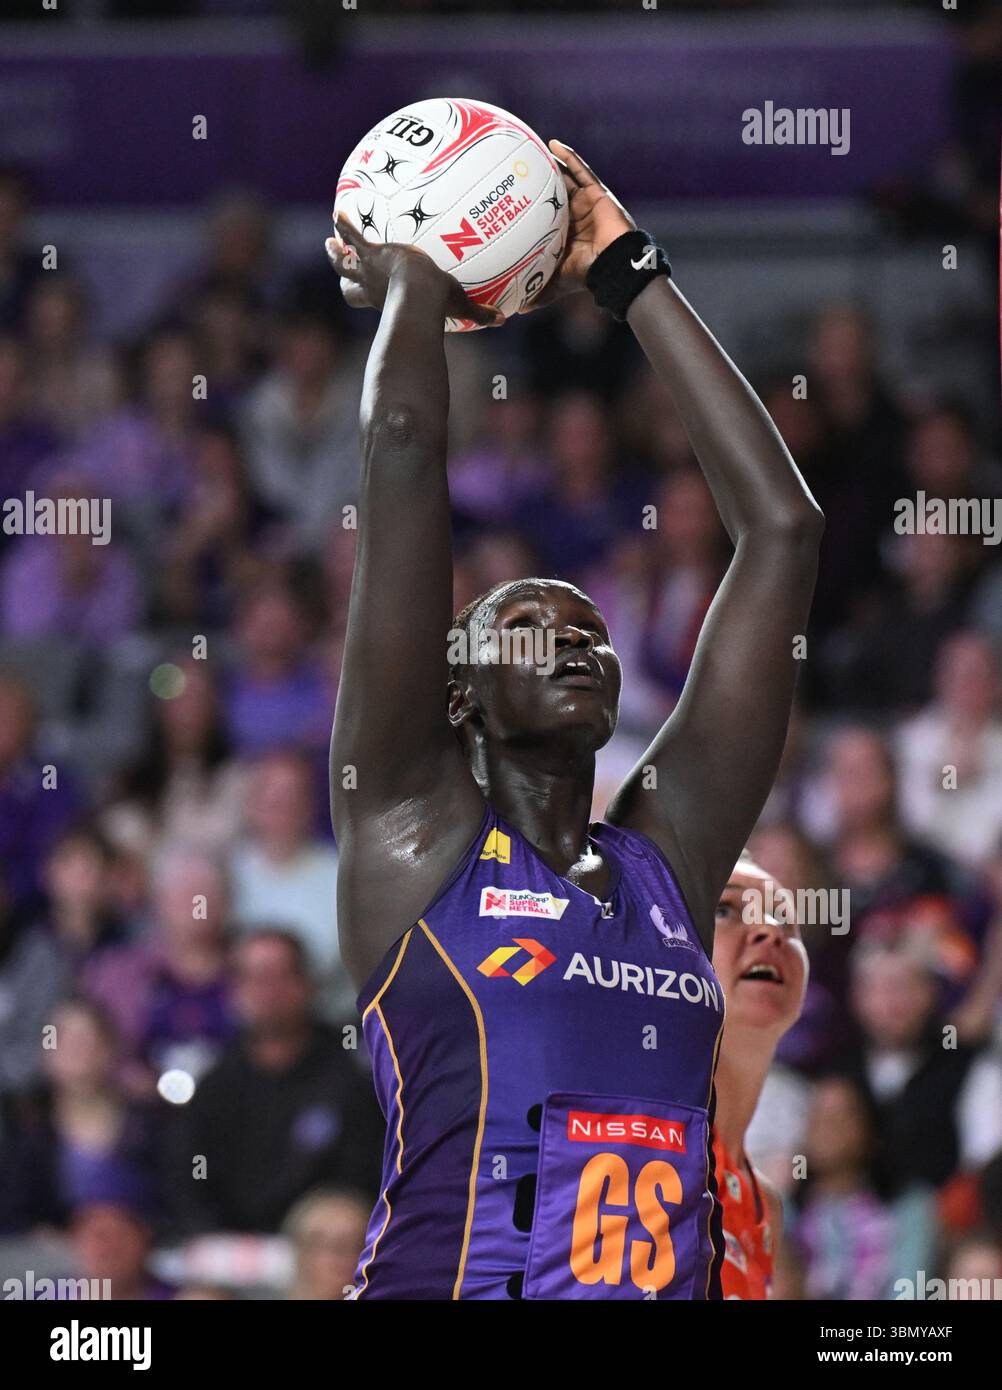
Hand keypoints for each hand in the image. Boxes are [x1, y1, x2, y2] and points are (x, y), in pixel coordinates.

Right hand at [326, 213, 501, 327]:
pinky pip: (352, 236)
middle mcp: (372, 288)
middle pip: (349, 287)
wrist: (417, 293)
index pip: (370, 300)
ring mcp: (368, 270)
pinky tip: (338, 212)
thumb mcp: (459, 305)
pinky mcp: (370, 252)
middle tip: (339, 263)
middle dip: (344, 275)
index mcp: (386, 299)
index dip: (363, 296)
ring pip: (343, 264)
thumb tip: (504, 320)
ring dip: (335, 254)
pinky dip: (344, 225)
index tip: (359, 291)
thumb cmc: (436, 305)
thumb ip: (480, 313)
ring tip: (330, 241)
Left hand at [521, 139, 635, 312]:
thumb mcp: (556, 283)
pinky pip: (581, 170)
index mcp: (564, 233)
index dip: (530, 206)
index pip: (544, 215)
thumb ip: (538, 293)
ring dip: (551, 164)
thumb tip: (516, 308)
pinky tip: (553, 145)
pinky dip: (568, 157)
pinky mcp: (597, 193)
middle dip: (538, 181)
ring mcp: (586, 203)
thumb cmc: (586, 275)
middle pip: (553, 193)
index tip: (510, 197)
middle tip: (518, 167)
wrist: (612, 266)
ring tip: (532, 150)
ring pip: (566, 178)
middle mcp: (574, 216)